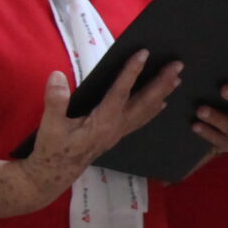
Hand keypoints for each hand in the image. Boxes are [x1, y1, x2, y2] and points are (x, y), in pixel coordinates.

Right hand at [19, 52, 183, 206]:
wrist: (55, 174)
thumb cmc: (53, 148)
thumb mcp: (50, 125)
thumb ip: (55, 101)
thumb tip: (58, 75)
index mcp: (102, 121)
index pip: (121, 92)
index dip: (132, 72)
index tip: (144, 53)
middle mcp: (116, 126)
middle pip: (144, 102)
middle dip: (161, 82)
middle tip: (178, 65)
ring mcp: (119, 132)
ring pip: (146, 110)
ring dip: (162, 94)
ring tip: (177, 79)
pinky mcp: (117, 135)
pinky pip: (141, 120)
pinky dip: (153, 109)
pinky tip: (162, 103)